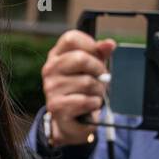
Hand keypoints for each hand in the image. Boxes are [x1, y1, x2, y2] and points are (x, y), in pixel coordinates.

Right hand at [40, 30, 115, 146]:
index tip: (96, 56)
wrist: (71, 120)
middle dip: (98, 69)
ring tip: (92, 94)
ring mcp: (51, 88)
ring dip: (98, 90)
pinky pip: (86, 100)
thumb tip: (109, 44)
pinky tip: (88, 105)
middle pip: (81, 58)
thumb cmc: (81, 89)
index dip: (90, 45)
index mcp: (56, 56)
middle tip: (101, 78)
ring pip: (87, 82)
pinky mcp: (56, 106)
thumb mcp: (92, 68)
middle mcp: (49, 69)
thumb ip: (100, 53)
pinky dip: (94, 104)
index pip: (71, 38)